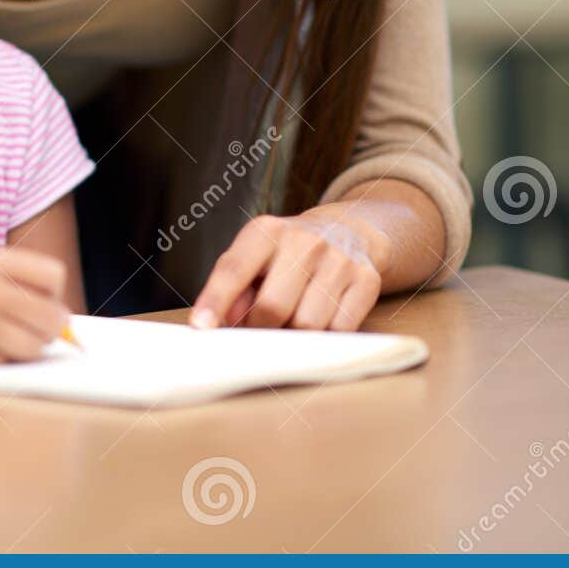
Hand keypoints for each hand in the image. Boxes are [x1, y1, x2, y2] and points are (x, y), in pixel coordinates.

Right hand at [0, 246, 69, 365]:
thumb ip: (4, 282)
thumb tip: (58, 315)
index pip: (52, 275)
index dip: (53, 293)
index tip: (41, 303)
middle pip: (52, 316)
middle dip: (49, 328)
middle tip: (31, 331)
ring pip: (33, 346)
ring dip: (26, 349)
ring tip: (0, 341)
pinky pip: (3, 365)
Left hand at [189, 204, 391, 331]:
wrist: (349, 231)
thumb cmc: (287, 254)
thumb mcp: (254, 256)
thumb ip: (233, 287)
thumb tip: (223, 322)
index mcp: (266, 231)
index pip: (234, 269)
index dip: (215, 300)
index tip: (201, 328)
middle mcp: (304, 240)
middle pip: (273, 308)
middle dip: (261, 328)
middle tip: (261, 328)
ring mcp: (339, 260)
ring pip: (308, 326)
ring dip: (294, 335)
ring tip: (292, 319)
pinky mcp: (366, 281)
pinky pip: (339, 331)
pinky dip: (324, 336)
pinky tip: (321, 318)